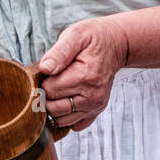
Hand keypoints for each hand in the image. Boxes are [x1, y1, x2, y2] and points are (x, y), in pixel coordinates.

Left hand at [37, 17, 128, 133]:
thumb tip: (45, 69)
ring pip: (62, 120)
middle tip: (50, 80)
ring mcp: (96, 105)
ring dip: (54, 108)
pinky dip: (66, 117)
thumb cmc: (94, 37)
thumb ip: (59, 52)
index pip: (50, 90)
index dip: (42, 81)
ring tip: (57, 89)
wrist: (117, 44)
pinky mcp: (96, 110)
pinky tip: (65, 101)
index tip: (47, 71)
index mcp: (86, 76)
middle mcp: (93, 95)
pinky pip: (75, 125)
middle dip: (46, 96)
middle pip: (54, 108)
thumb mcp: (76, 34)